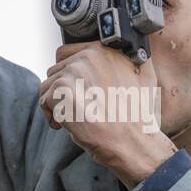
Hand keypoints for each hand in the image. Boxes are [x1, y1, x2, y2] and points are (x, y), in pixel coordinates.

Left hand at [37, 42, 176, 187]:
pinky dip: (51, 116)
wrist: (133, 141)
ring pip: (48, 84)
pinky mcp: (62, 89)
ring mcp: (74, 71)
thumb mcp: (145, 76)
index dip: (70, 75)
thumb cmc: (138, 116)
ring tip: (74, 118)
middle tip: (79, 108)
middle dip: (63, 90)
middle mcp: (89, 56)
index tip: (80, 92)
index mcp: (106, 49)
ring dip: (56, 103)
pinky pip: (44, 99)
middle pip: (56, 69)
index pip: (67, 52)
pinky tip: (67, 125)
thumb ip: (130, 58)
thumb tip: (124, 50)